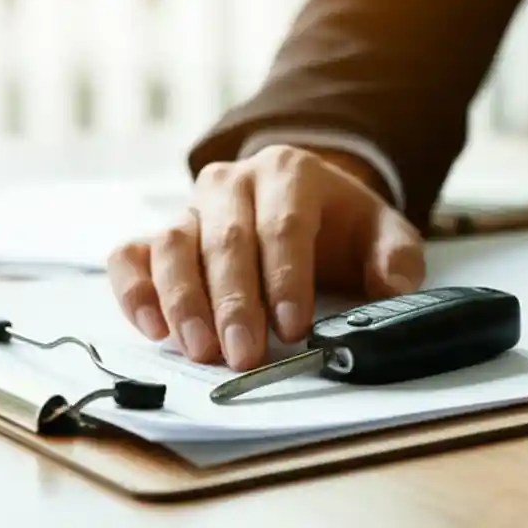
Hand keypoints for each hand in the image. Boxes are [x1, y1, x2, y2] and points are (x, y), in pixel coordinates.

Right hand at [107, 146, 425, 369]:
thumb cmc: (341, 225)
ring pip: (173, 246)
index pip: (283, 226)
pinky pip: (131, 255)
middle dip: (235, 303)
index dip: (286, 279)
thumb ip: (396, 259)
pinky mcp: (160, 234)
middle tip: (243, 355)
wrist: (305, 203)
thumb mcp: (383, 234)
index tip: (293, 326)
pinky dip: (134, 290)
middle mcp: (233, 183)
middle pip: (226, 240)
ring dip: (183, 301)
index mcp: (290, 173)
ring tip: (200, 350)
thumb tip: (394, 288)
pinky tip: (152, 327)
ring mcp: (191, 207)